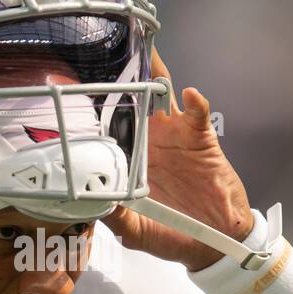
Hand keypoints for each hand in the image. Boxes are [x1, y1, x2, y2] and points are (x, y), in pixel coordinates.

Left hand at [102, 48, 252, 269]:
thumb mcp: (137, 232)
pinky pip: (197, 113)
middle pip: (132, 101)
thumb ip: (115, 218)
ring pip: (162, 96)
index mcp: (129, 160)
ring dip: (155, 76)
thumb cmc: (173, 234)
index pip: (107, 127)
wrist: (217, 240)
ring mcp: (175, 136)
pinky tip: (188, 96)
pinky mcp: (201, 138)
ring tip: (143, 56)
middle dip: (121, 77)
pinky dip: (194, 102)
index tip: (75, 88)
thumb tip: (92, 202)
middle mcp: (149, 141)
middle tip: (105, 53)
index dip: (93, 108)